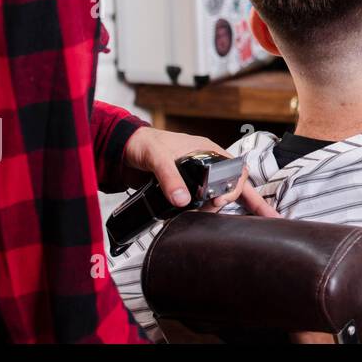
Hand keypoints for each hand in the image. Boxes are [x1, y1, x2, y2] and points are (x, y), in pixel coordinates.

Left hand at [122, 127, 278, 216]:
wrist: (123, 151)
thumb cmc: (144, 142)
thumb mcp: (158, 157)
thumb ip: (169, 177)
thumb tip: (182, 199)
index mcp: (207, 151)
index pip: (235, 169)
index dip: (235, 186)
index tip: (221, 200)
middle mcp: (206, 164)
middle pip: (233, 184)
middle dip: (237, 200)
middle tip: (222, 211)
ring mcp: (196, 178)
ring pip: (219, 194)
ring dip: (218, 208)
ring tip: (209, 216)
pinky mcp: (184, 189)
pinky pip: (201, 202)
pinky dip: (203, 211)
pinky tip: (202, 219)